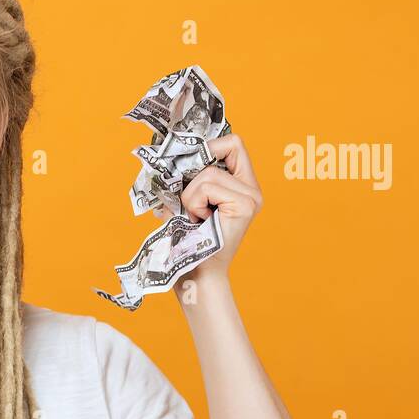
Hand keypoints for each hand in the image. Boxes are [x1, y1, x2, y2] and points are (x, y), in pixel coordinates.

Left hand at [156, 132, 261, 281]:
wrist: (194, 275)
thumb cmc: (185, 241)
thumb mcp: (184, 202)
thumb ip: (186, 177)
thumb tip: (167, 153)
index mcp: (241, 185)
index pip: (233, 144)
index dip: (210, 145)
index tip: (190, 164)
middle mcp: (252, 189)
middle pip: (221, 149)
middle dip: (195, 173)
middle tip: (189, 200)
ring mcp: (251, 197)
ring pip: (207, 172)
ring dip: (189, 196)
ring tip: (194, 218)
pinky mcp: (245, 205)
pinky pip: (206, 186)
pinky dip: (193, 203)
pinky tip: (199, 222)